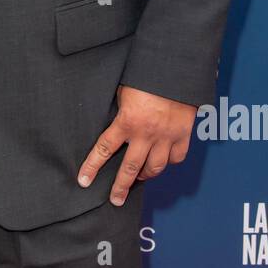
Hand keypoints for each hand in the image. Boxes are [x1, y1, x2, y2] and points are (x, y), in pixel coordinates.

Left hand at [77, 84, 196, 204]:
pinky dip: (169, 162)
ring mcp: (166, 136)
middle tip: (115, 199)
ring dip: (145, 175)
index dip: (92, 167)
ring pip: (155, 167)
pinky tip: (163, 161)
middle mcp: (146, 133)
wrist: (176, 68)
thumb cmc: (146, 74)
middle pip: (130, 168)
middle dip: (120, 187)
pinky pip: (176, 157)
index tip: (83, 181)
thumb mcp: (123, 90)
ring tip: (139, 178)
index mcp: (126, 121)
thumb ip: (119, 109)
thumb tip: (113, 122)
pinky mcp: (183, 134)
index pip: (104, 149)